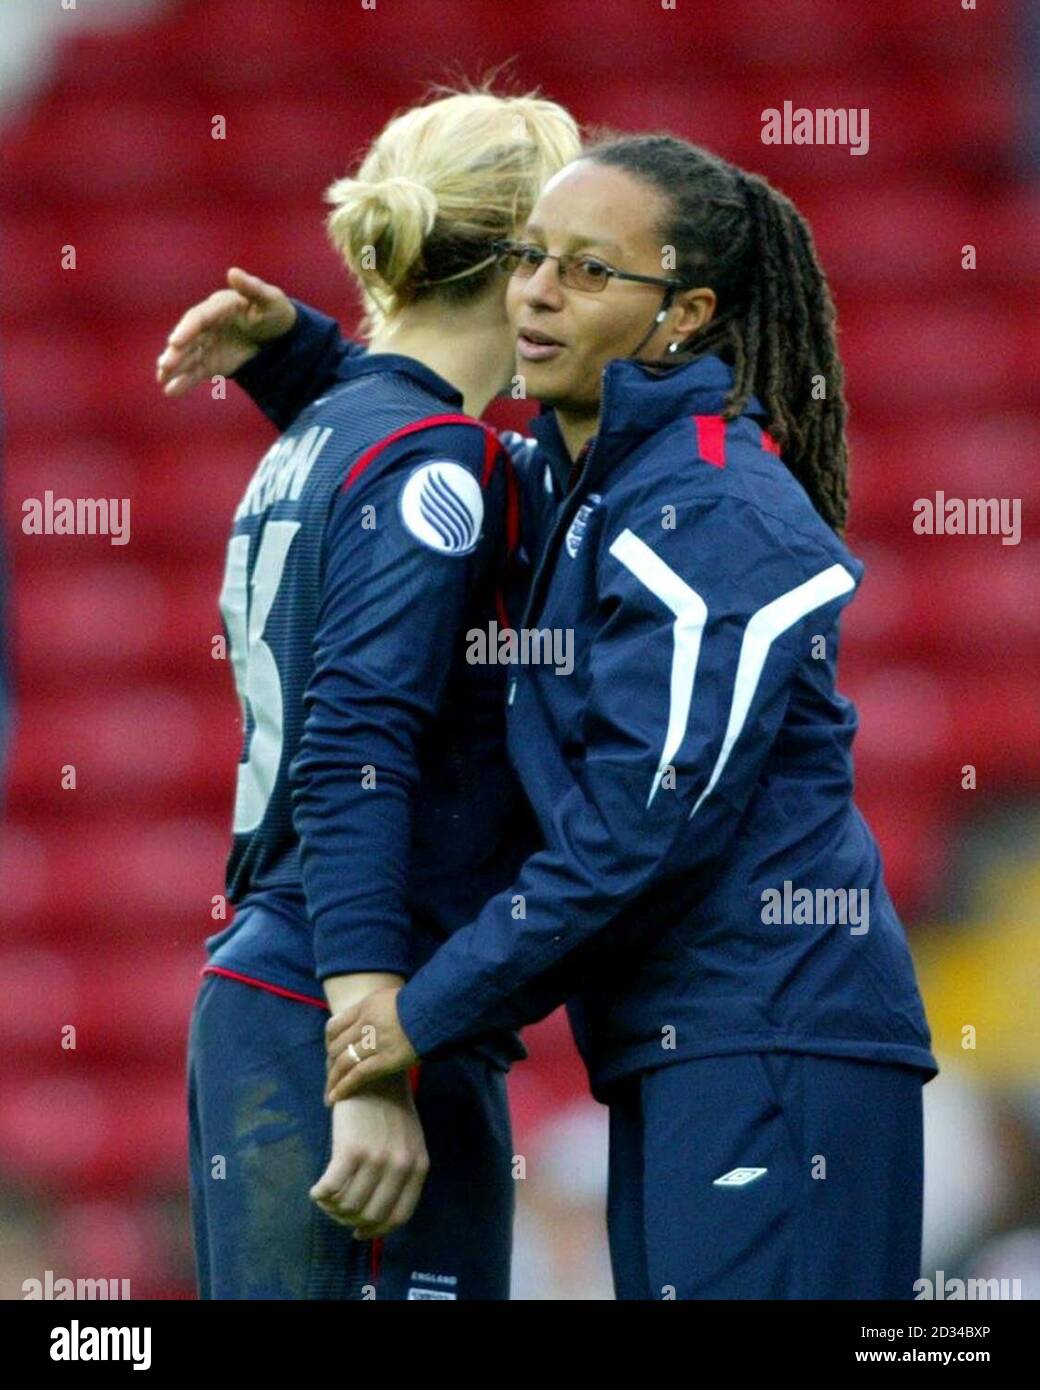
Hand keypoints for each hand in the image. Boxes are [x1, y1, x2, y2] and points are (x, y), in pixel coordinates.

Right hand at [155, 266, 295, 396]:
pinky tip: (171, 391)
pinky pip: (195, 373)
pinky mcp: (211, 363)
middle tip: (165, 366)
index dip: (186, 329)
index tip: (175, 342)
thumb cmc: (275, 312)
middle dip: (176, 353)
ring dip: (174, 368)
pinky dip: (184, 382)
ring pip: (187, 357)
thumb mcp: (270, 299)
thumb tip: (233, 272)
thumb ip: (252, 288)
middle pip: (188, 339)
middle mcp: (207, 325)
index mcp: (218, 307)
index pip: (198, 318)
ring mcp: (207, 345)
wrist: (280, 335)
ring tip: (162, 379)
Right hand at [309, 1076, 428, 1238]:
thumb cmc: (388, 1105)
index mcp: (418, 1166)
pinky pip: (331, 1189)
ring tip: (325, 1197)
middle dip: (349, 1221)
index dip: (376, 1231)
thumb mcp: (408, 1140)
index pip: (399, 1216)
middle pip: (370, 1215)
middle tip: (336, 1211)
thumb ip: (401, 1171)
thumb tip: (376, 1212)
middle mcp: (400, 1167)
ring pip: (348, 1205)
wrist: (373, 1071)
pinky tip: (316, 1190)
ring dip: (331, 1208)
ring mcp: (375, 1159)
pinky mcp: (350, 1149)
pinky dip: (320, 1195)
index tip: (359, 1232)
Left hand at [324, 987, 418, 1103]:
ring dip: (332, 1080)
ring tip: (328, 1094)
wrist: (436, 1010)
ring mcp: (374, 1042)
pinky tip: (335, 1098)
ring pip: (343, 1063)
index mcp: (365, 1007)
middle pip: (337, 1046)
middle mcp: (365, 1024)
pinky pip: (358, 1075)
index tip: (329, 1052)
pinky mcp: (385, 1060)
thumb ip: (376, 1009)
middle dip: (330, 1063)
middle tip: (330, 1076)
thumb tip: (370, 1022)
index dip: (328, 1041)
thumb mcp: (391, 997)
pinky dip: (344, 1087)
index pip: (334, 1025)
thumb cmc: (420, 1004)